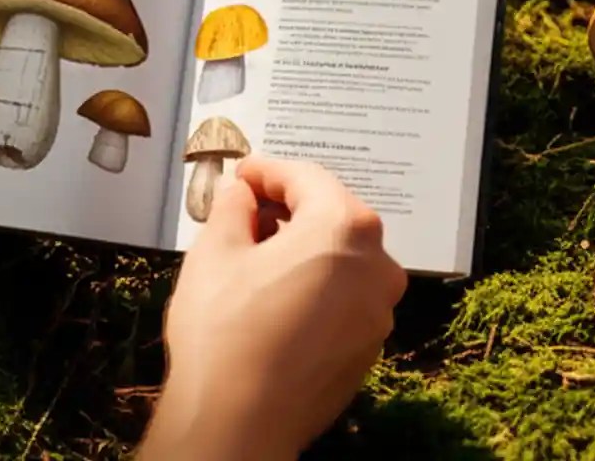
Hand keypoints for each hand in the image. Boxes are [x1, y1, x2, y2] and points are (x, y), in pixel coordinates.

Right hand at [139, 156, 407, 460]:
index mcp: (344, 228)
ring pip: (341, 259)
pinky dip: (316, 286)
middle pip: (332, 216)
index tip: (242, 174)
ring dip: (304, 248)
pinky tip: (276, 297)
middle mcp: (377, 265)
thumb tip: (242, 194)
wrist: (240, 422)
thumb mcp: (216, 251)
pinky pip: (344, 297)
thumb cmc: (225, 332)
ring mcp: (378, 310)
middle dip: (289, 208)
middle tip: (246, 209)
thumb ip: (234, 208)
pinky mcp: (368, 346)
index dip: (267, 171)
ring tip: (256, 254)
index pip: (306, 178)